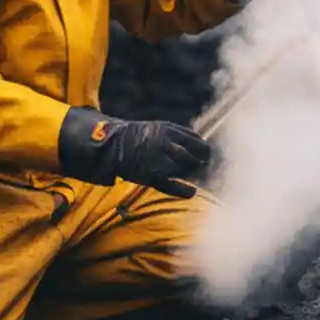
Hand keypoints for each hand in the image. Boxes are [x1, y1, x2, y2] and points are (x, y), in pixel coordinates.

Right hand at [58, 108, 211, 197]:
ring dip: (190, 173)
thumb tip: (201, 145)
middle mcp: (163, 143)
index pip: (195, 141)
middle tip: (202, 166)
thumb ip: (178, 135)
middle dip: (199, 162)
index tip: (207, 154)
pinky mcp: (150, 175)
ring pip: (182, 169)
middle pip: (190, 156)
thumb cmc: (138, 137)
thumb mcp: (158, 128)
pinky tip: (192, 191)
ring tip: (191, 174)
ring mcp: (156, 159)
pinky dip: (183, 190)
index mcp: (167, 130)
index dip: (204, 149)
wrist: (112, 144)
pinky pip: (171, 185)